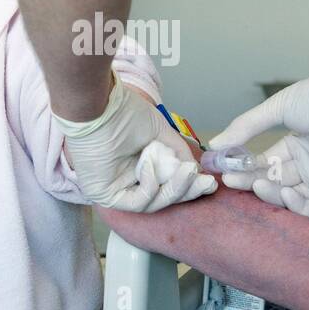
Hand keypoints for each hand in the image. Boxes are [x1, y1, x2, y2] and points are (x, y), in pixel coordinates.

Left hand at [55, 80, 215, 212]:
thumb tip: (197, 170)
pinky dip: (150, 185)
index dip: (188, 186)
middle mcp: (125, 181)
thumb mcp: (160, 133)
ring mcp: (114, 190)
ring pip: (152, 204)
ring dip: (174, 188)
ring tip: (187, 171)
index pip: (165, 186)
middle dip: (187, 191)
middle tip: (207, 183)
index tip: (209, 181)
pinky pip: (137, 202)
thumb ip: (178, 152)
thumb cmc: (123, 113)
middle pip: (161, 199)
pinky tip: (150, 163)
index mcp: (136, 167)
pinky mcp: (105, 195)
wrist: (98, 105)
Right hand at [209, 54, 308, 219]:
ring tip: (257, 184)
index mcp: (295, 145)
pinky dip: (298, 207)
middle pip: (274, 182)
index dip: (245, 167)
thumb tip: (215, 144)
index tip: (224, 169)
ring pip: (290, 198)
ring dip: (272, 194)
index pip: (265, 164)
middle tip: (232, 180)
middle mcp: (308, 164)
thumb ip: (246, 127)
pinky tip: (285, 193)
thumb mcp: (277, 109)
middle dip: (252, 182)